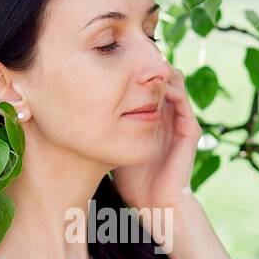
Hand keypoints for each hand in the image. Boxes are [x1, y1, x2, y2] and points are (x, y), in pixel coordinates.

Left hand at [111, 66, 201, 225]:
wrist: (154, 203)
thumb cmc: (131, 178)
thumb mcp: (112, 144)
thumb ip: (101, 126)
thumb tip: (70, 110)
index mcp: (153, 114)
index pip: (146, 80)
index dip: (133, 68)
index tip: (112, 61)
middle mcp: (168, 113)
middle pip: (160, 74)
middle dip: (144, 64)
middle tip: (123, 56)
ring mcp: (180, 119)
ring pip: (174, 80)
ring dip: (157, 72)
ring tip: (136, 68)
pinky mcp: (189, 129)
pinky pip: (182, 99)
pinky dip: (169, 88)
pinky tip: (149, 87)